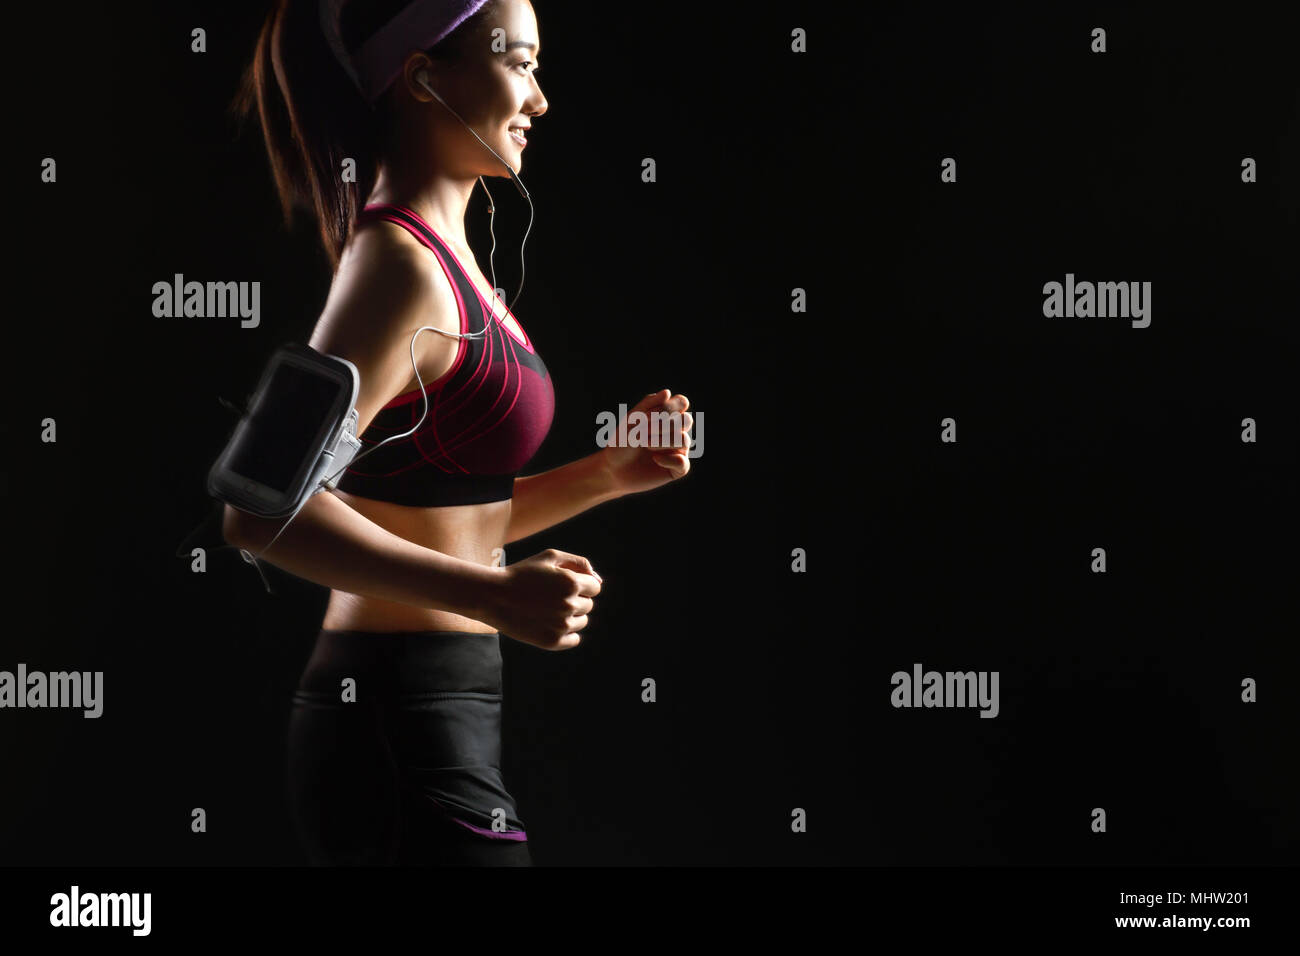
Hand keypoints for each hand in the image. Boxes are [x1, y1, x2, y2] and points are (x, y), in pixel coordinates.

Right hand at [476, 549, 601, 650]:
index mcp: (572, 583)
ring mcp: (561, 625)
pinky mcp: (552, 641)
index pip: (595, 588)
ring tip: (547, 609)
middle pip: (588, 605)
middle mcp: (570, 605)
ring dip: (571, 616)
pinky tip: (550, 624)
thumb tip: (598, 580)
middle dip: (575, 599)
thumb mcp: (549, 556)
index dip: (580, 584)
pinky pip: (574, 639)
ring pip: (582, 622)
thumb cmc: (522, 573)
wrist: (492, 596)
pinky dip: (567, 634)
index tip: (562, 585)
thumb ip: (579, 563)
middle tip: (550, 597)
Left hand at [599, 389, 692, 494]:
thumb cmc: (621, 442)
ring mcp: (678, 450)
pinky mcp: (676, 469)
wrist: (612, 469)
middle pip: (686, 420)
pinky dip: (669, 459)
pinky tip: (655, 459)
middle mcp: (676, 431)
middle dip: (664, 424)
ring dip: (661, 441)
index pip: (682, 402)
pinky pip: (682, 462)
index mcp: (668, 416)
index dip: (671, 405)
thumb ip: (648, 405)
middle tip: (644, 430)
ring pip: (683, 440)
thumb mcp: (631, 421)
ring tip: (644, 444)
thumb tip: (667, 392)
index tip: (650, 414)